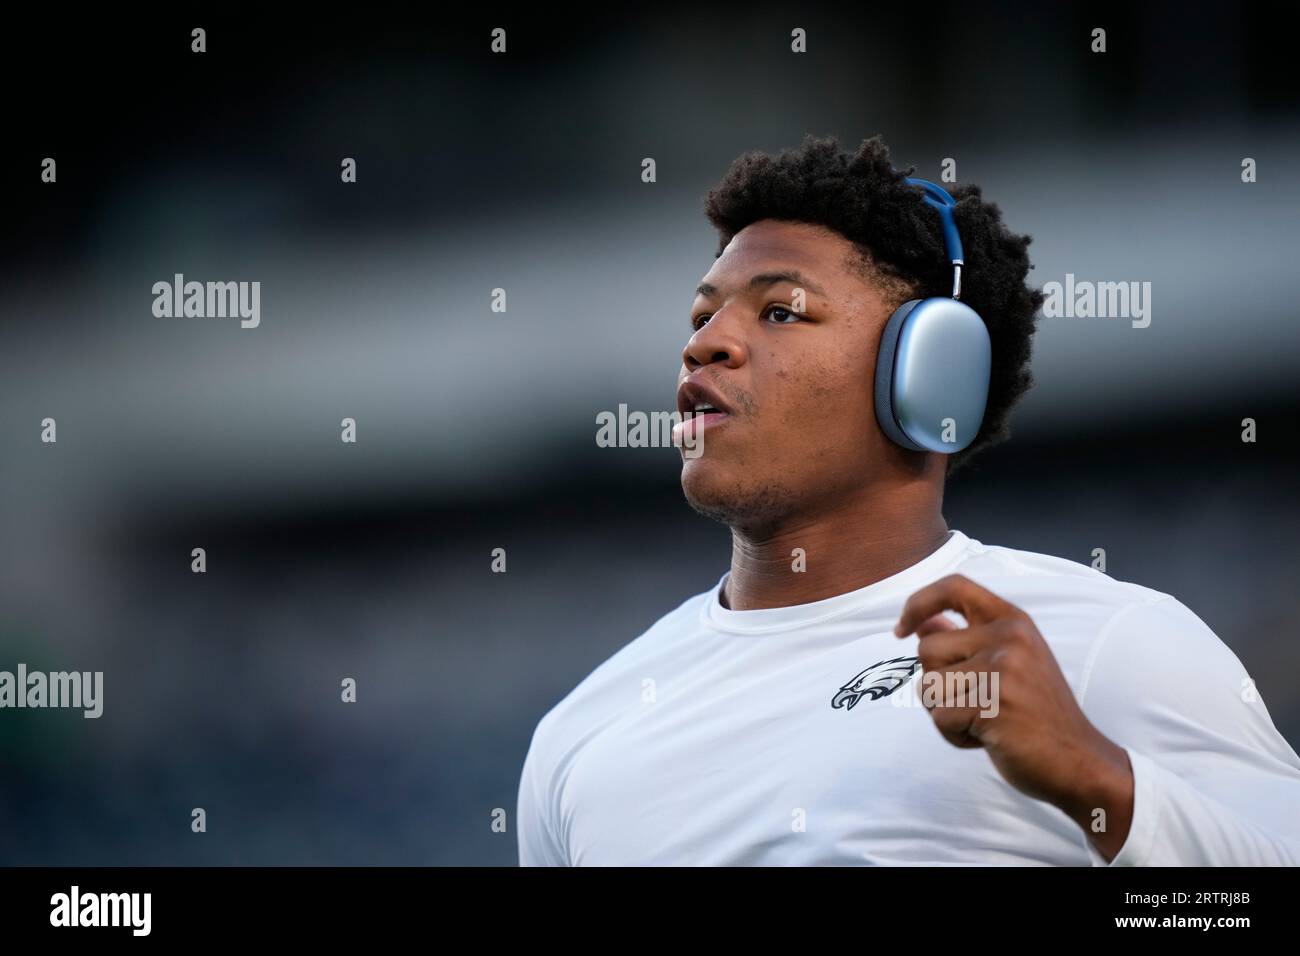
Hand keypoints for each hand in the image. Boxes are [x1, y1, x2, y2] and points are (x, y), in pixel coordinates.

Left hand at [894, 573, 1134, 860]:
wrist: (1079, 761)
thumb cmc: (1036, 714)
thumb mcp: (1010, 663)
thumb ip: (967, 639)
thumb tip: (922, 623)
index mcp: (1013, 621)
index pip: (954, 588)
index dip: (919, 603)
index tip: (901, 629)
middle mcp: (1009, 637)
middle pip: (926, 649)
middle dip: (938, 683)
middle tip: (977, 703)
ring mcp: (1003, 669)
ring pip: (928, 686)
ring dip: (945, 712)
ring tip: (984, 720)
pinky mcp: (993, 704)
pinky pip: (940, 718)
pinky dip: (955, 736)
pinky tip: (988, 739)